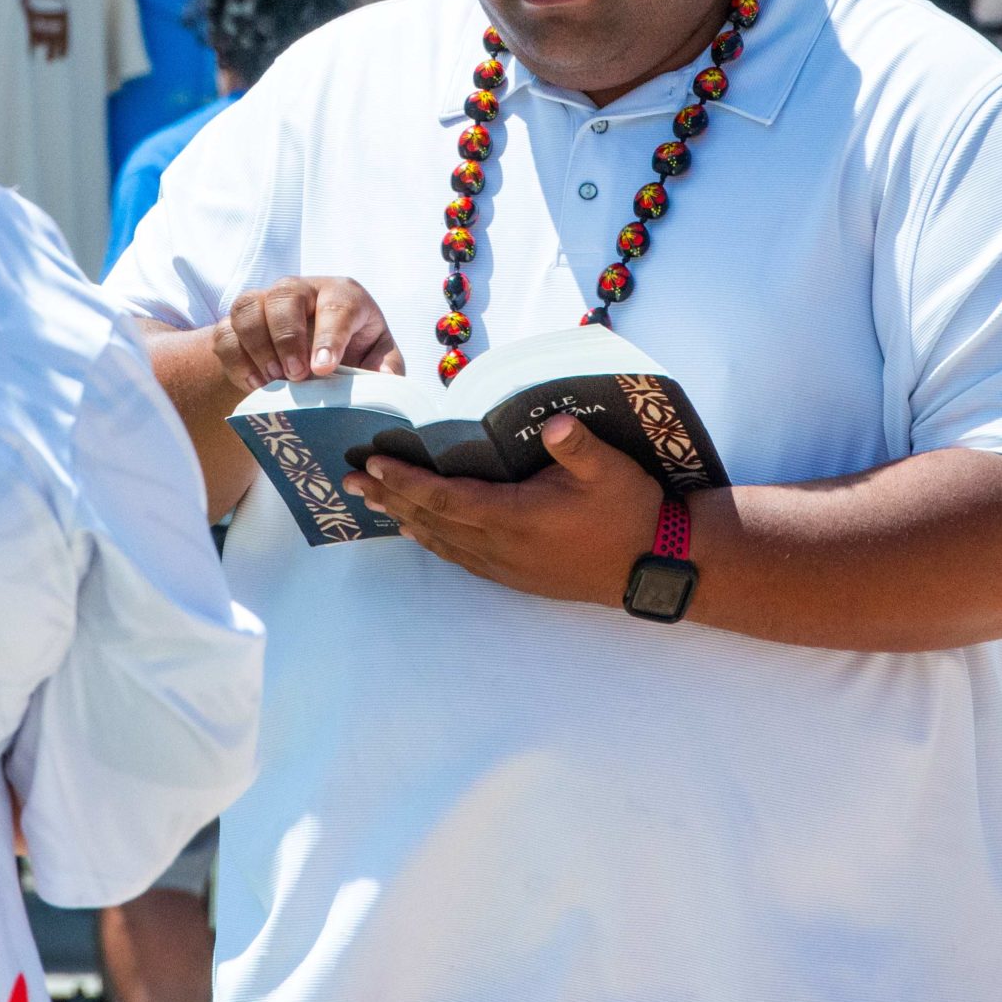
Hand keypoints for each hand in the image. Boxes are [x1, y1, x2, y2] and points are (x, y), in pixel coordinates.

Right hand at [214, 277, 402, 391]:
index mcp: (342, 294)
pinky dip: (236, 360)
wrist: (314, 355)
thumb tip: (386, 380)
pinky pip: (224, 332)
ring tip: (273, 381)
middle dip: (288, 337)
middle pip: (285, 295)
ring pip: (248, 307)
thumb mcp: (377, 358)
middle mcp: (301, 290)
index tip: (325, 369)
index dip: (330, 336)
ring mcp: (265, 302)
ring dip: (257, 346)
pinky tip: (254, 384)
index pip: (336, 304)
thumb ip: (387, 368)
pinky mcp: (237, 322)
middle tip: (296, 375)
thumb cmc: (352, 351)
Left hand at [343, 412, 662, 606]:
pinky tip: (416, 531)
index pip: (444, 497)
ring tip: (369, 501)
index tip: (372, 464)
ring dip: (401, 518)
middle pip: (429, 520)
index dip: (405, 481)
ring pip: (439, 541)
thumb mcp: (611, 471)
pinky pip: (458, 557)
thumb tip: (555, 424)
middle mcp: (500, 546)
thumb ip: (578, 447)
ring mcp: (506, 565)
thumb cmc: (631, 512)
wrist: (653, 567)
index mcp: (514, 517)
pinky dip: (429, 540)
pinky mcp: (515, 576)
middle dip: (387, 497)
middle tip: (347, 481)